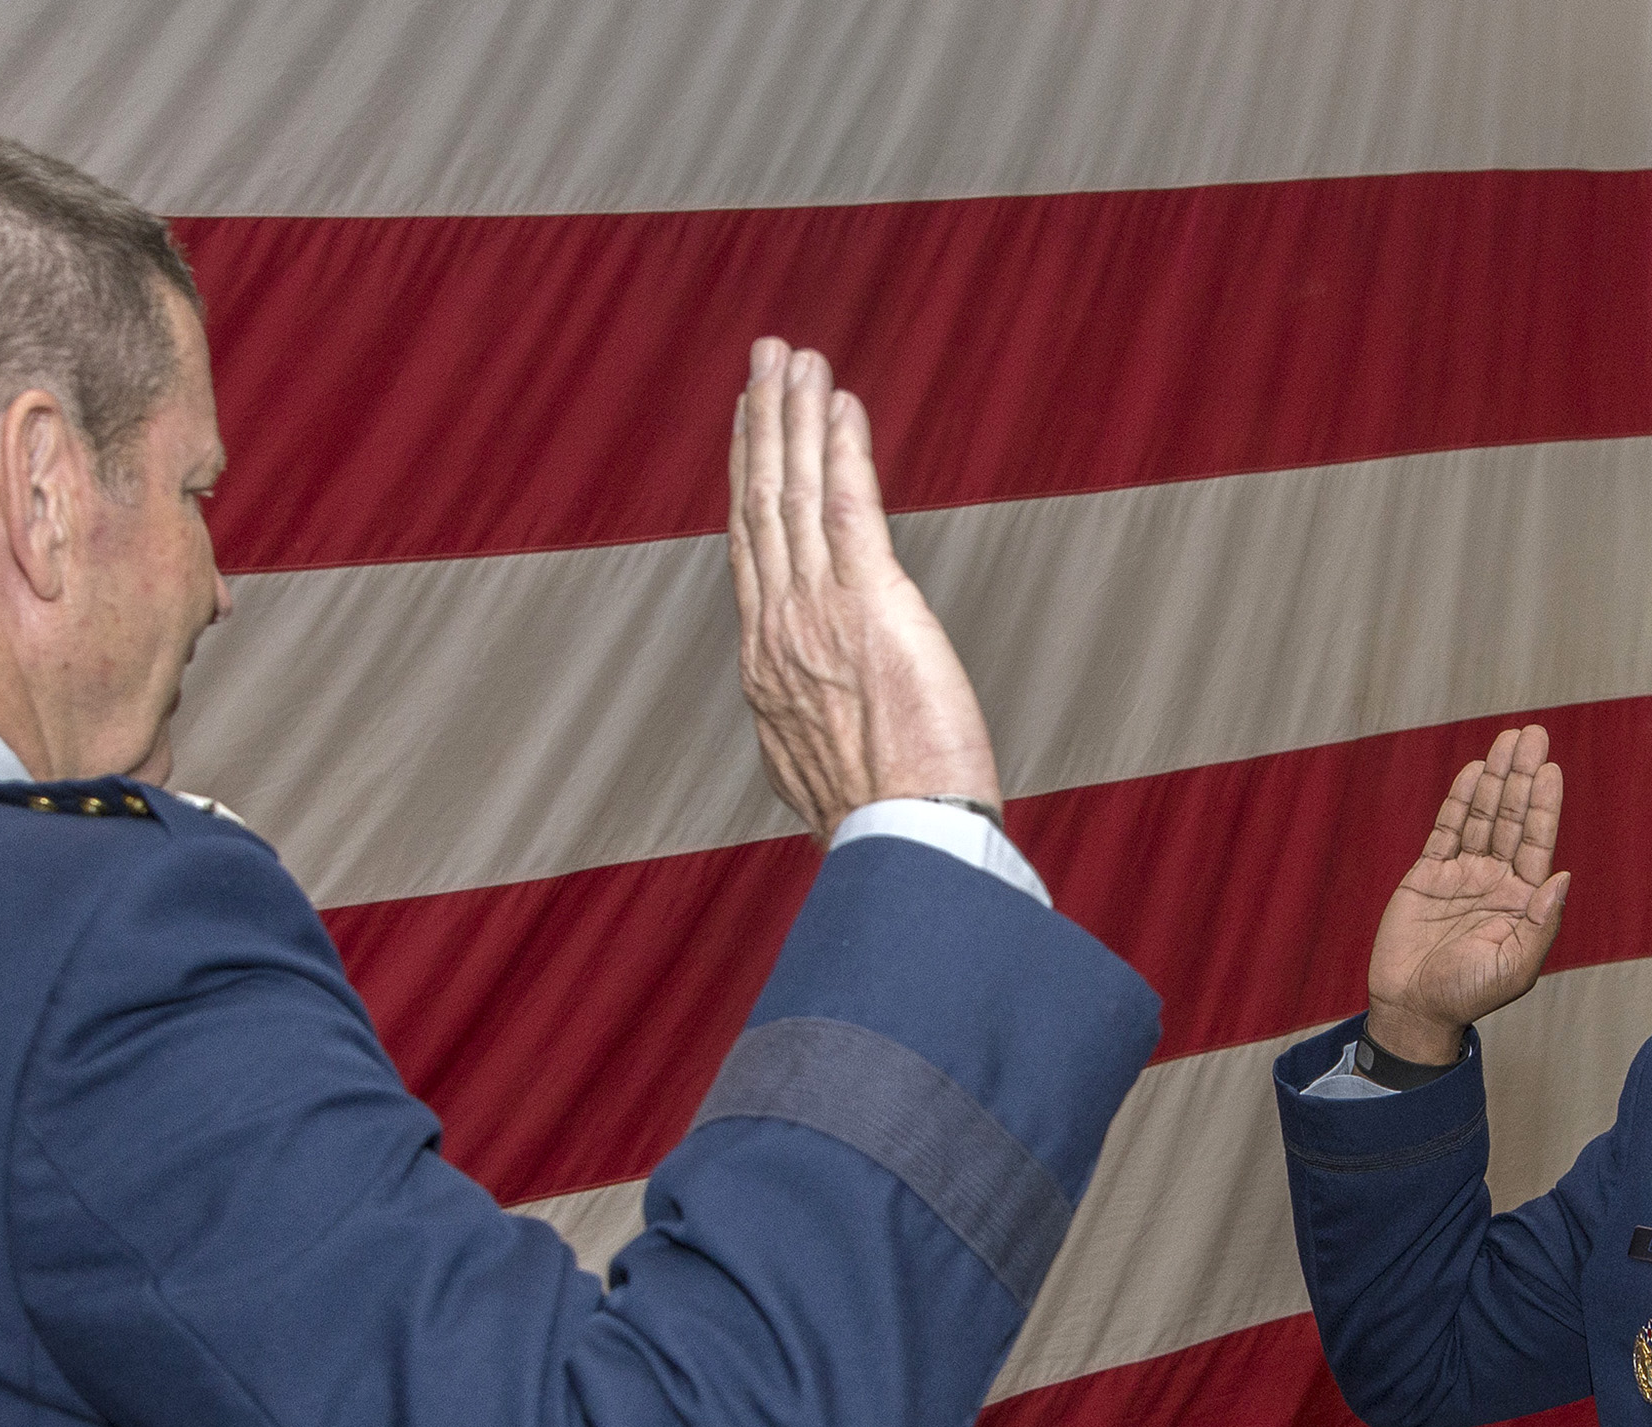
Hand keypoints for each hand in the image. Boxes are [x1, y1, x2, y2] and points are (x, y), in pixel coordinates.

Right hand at [726, 338, 999, 837]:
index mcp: (766, 668)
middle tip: (763, 360)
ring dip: (794, 415)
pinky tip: (841, 401)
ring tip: (794, 357)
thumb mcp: (820, 773)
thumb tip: (809, 723)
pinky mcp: (871, 603)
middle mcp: (778, 630)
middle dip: (761, 425)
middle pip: (760, 506)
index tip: (751, 432)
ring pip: (793, 493)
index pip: (752, 552)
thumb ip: (809, 727)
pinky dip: (841, 447)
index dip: (749, 481)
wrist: (902, 843)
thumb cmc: (880, 823)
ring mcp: (817, 613)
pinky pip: (847, 505)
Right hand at [1363, 725, 1570, 1062]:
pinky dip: (1458, 801)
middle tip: (1531, 733)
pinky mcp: (1427, 876)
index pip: (1536, 841)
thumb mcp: (1516, 967)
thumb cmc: (1468, 995)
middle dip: (1520, 775)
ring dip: (1493, 778)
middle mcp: (1495, 879)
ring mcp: (1461, 874)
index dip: (1542, 804)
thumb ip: (1541, 923)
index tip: (1549, 768)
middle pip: (1511, 817)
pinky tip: (1472, 773)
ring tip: (1506, 740)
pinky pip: (1445, 830)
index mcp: (1522, 899)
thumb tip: (1562, 875)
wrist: (1413, 1008)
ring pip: (1481, 816)